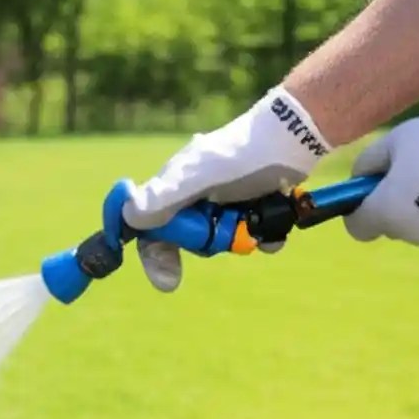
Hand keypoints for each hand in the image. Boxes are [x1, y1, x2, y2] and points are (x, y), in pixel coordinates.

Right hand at [122, 86, 332, 290]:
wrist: (292, 137)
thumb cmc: (240, 154)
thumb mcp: (198, 177)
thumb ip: (164, 197)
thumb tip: (127, 215)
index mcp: (174, 187)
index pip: (151, 227)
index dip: (155, 255)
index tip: (169, 282)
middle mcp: (195, 195)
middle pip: (191, 239)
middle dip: (211, 239)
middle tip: (227, 222)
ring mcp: (224, 201)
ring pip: (222, 239)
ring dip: (240, 236)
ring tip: (254, 218)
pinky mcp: (251, 205)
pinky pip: (252, 235)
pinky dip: (264, 235)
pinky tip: (272, 225)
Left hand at [344, 88, 418, 248]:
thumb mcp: (396, 140)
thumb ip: (368, 163)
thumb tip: (360, 180)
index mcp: (387, 212)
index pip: (357, 227)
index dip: (359, 209)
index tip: (371, 192)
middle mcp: (412, 235)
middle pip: (393, 225)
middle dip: (396, 205)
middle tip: (416, 172)